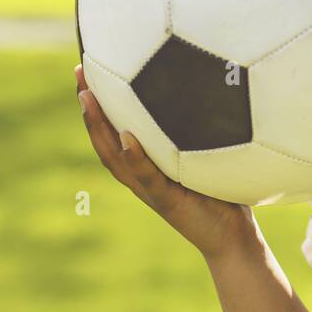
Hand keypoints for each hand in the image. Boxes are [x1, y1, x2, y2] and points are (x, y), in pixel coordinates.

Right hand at [76, 63, 255, 258]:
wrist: (232, 240)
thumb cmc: (222, 197)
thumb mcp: (208, 159)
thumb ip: (201, 134)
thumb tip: (213, 91)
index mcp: (146, 166)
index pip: (113, 132)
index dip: (98, 105)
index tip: (87, 71)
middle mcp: (141, 177)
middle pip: (104, 140)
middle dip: (89, 107)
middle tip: (78, 74)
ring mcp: (151, 190)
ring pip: (116, 157)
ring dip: (100, 127)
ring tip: (88, 98)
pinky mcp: (168, 201)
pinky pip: (148, 177)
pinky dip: (135, 158)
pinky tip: (126, 137)